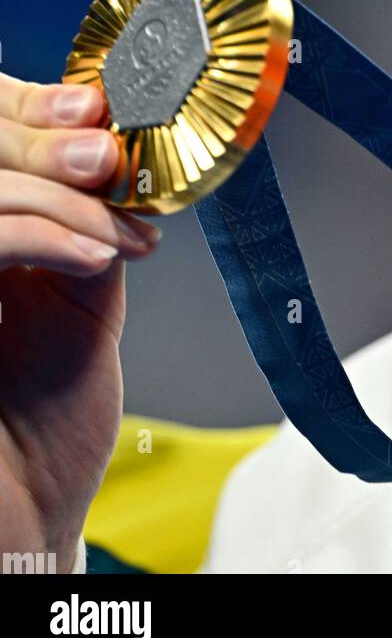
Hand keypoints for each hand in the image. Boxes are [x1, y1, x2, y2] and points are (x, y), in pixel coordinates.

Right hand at [0, 76, 160, 572]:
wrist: (28, 525)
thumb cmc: (47, 428)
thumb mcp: (82, 301)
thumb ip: (84, 225)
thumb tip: (105, 150)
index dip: (29, 113)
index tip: (97, 115)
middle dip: (46, 142)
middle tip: (110, 158)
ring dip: (59, 198)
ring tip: (118, 231)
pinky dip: (42, 235)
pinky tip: (96, 252)